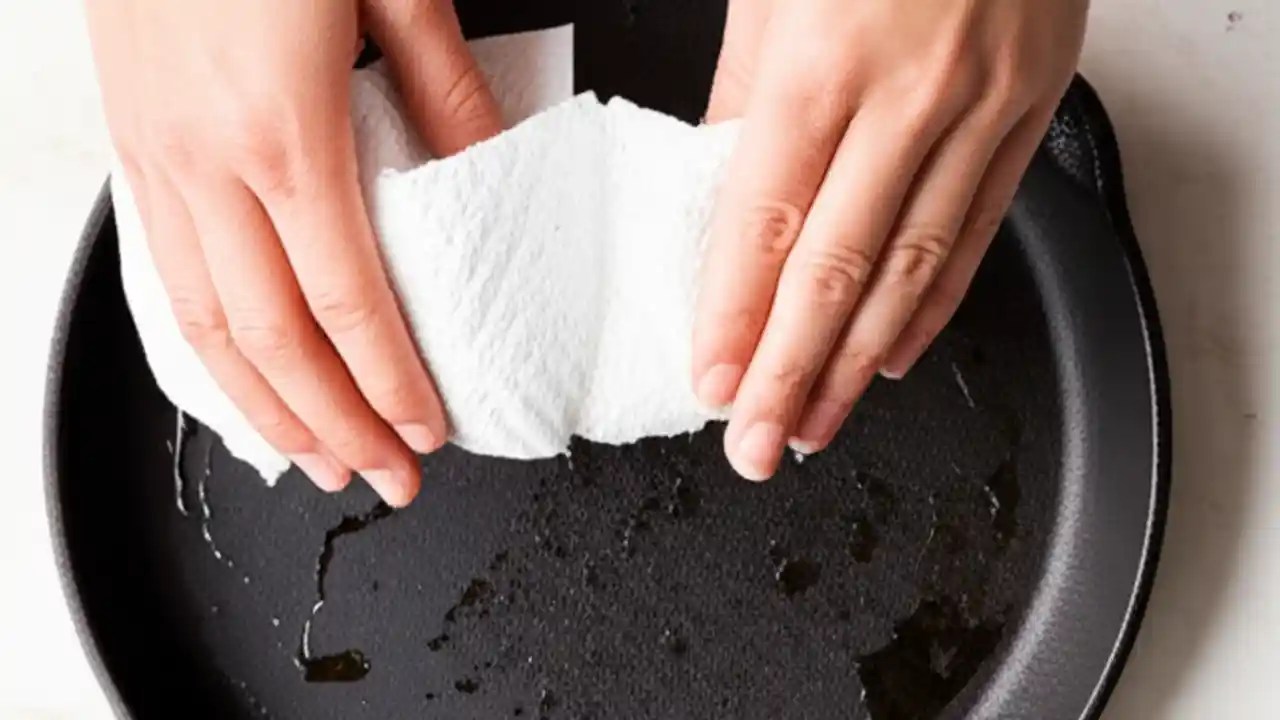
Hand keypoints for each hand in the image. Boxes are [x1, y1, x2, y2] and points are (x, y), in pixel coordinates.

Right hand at [88, 0, 501, 505]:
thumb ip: (443, 91)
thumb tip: (488, 175)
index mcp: (284, 129)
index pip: (348, 301)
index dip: (390, 381)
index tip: (429, 431)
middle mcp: (207, 161)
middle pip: (272, 338)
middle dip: (335, 424)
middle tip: (388, 477)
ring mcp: (153, 157)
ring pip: (201, 323)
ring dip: (262, 406)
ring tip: (318, 457)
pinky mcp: (128, 141)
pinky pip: (162, 272)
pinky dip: (202, 345)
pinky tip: (239, 375)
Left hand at [695, 0, 1086, 479]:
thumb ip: (745, 93)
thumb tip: (717, 186)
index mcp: (825, 60)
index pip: (766, 223)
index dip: (735, 317)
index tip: (710, 383)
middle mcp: (908, 95)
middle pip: (836, 268)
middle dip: (789, 372)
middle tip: (755, 445)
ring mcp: (979, 110)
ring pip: (910, 267)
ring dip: (855, 363)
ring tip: (814, 425)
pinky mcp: (1030, 115)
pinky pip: (976, 230)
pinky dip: (932, 305)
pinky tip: (892, 358)